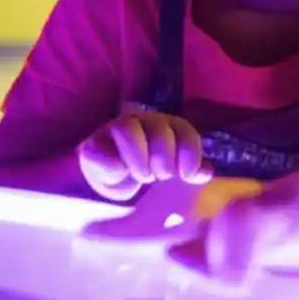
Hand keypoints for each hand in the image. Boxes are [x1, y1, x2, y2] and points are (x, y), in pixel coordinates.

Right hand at [78, 110, 212, 200]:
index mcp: (169, 125)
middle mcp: (144, 120)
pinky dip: (115, 168)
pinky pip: (103, 151)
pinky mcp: (92, 145)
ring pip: (127, 129)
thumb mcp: (173, 171)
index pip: (185, 130)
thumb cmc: (149, 169)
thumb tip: (206, 173)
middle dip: (163, 160)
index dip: (189, 153)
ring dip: (138, 159)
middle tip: (159, 177)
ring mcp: (116, 128)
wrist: (114, 179)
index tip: (186, 175)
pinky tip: (121, 175)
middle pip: (159, 129)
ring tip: (142, 176)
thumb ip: (191, 170)